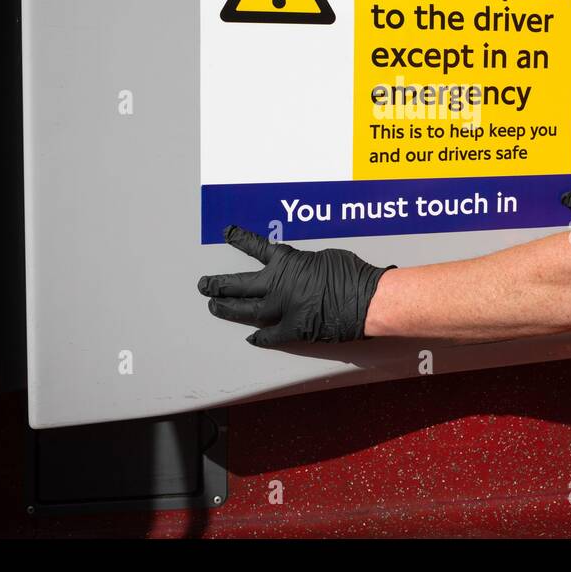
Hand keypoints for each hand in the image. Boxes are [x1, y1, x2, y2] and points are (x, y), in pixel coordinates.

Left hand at [198, 225, 394, 346]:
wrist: (366, 298)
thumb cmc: (351, 273)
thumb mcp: (323, 256)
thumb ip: (304, 263)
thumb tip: (300, 269)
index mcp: (286, 261)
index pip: (256, 247)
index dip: (240, 239)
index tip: (227, 233)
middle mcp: (278, 284)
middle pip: (240, 285)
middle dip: (219, 284)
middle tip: (205, 285)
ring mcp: (283, 309)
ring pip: (247, 311)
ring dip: (228, 309)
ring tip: (214, 307)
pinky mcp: (293, 329)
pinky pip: (271, 335)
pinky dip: (260, 338)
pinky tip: (250, 338)